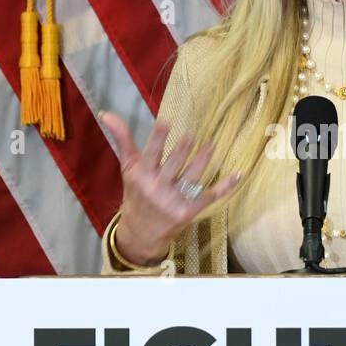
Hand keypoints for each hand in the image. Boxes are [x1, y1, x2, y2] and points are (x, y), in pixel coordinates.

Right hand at [100, 112, 242, 265]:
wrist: (142, 231)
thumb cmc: (137, 193)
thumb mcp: (128, 168)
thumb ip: (122, 140)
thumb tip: (107, 113)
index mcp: (142, 175)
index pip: (151, 153)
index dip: (158, 138)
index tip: (167, 122)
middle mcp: (158, 188)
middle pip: (175, 163)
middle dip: (184, 147)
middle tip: (193, 133)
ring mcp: (175, 201)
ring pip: (193, 177)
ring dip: (204, 159)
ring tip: (212, 144)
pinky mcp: (190, 210)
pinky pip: (210, 196)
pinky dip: (226, 186)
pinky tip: (238, 174)